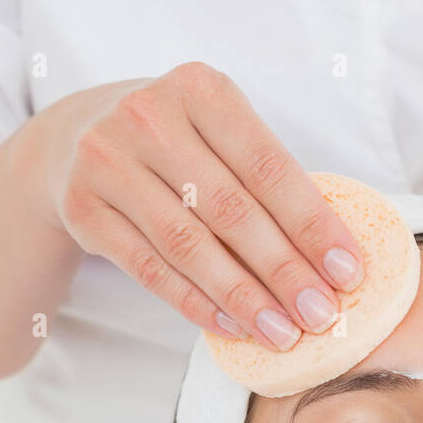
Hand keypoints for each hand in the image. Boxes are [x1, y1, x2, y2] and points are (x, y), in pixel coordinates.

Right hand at [33, 62, 364, 347]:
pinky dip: (195, 303)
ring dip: (242, 297)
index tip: (348, 273)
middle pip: (230, 210)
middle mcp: (148, 117)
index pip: (268, 167)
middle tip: (320, 315)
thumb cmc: (176, 143)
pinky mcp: (83, 209)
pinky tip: (232, 327)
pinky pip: (150, 268)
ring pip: (188, 245)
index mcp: (200, 89)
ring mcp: (107, 162)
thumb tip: (333, 258)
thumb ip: (266, 179)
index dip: (312, 225)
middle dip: (284, 271)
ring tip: (282, 333)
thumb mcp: (218, 131)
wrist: (74, 137)